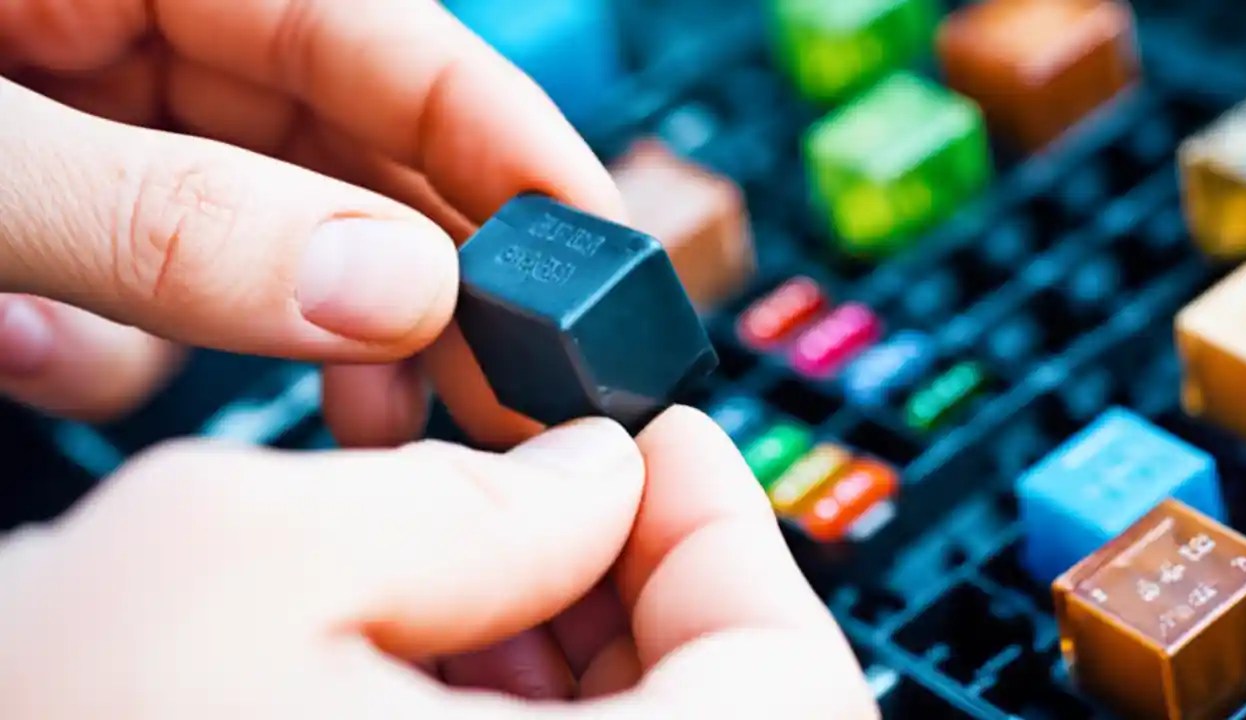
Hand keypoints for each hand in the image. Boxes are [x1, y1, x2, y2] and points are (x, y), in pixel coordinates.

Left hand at [0, 0, 614, 444]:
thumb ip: (167, 220)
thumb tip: (396, 293)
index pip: (396, 45)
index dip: (515, 152)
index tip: (595, 265)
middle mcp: (156, 37)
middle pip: (359, 166)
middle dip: (411, 293)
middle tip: (482, 400)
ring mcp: (112, 130)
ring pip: (266, 255)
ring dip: (236, 338)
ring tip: (161, 375)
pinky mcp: (72, 215)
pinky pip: (156, 296)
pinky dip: (104, 348)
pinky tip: (20, 340)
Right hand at [0, 409, 875, 717]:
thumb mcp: (235, 566)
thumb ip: (461, 502)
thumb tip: (591, 474)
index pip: (788, 684)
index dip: (730, 532)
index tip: (656, 436)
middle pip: (709, 715)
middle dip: (630, 578)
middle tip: (542, 475)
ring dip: (554, 639)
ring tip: (445, 544)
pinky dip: (487, 710)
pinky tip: (403, 639)